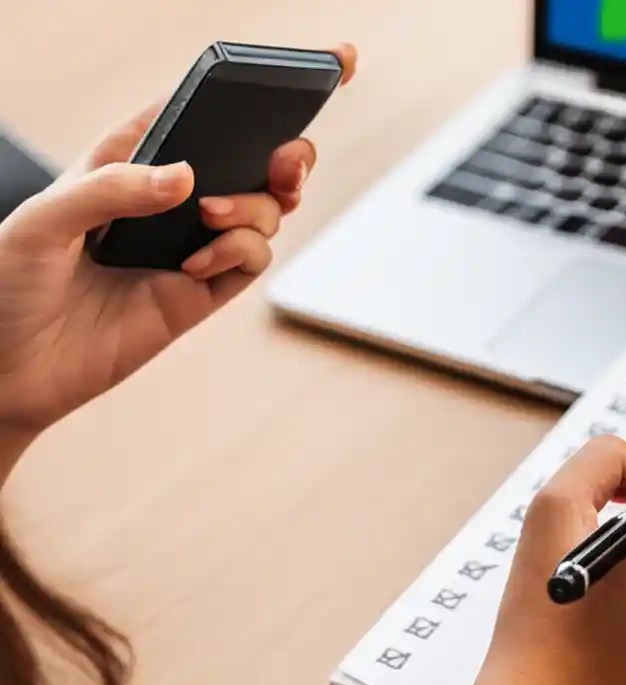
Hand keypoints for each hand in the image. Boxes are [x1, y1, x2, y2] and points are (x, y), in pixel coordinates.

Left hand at [0, 44, 356, 435]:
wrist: (11, 373)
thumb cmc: (11, 286)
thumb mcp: (41, 222)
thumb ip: (111, 190)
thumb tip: (186, 178)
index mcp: (129, 159)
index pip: (198, 110)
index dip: (250, 89)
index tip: (301, 73)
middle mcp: (169, 198)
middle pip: (255, 157)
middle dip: (287, 153)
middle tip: (284, 162)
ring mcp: (192, 242)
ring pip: (265, 207)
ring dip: (254, 205)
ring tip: (208, 217)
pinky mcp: (203, 289)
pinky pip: (252, 258)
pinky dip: (238, 251)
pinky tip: (194, 263)